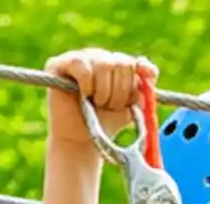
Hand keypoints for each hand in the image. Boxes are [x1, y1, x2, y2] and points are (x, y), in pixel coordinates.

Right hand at [44, 48, 158, 149]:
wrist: (83, 140)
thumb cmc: (106, 123)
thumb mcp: (132, 107)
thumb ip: (143, 89)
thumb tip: (151, 71)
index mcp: (117, 65)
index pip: (134, 63)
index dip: (135, 83)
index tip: (133, 100)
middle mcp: (99, 57)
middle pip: (122, 62)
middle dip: (120, 92)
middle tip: (109, 106)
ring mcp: (79, 58)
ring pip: (104, 63)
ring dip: (104, 91)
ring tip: (96, 103)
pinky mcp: (58, 64)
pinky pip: (81, 65)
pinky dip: (87, 84)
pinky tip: (84, 96)